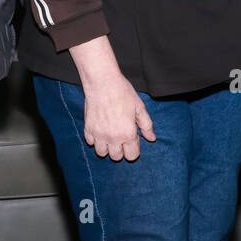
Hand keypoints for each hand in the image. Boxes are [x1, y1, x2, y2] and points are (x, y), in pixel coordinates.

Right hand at [69, 37, 155, 160]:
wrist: (102, 83)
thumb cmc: (123, 93)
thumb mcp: (140, 107)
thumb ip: (146, 125)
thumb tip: (151, 138)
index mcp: (128, 134)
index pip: (132, 156)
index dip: (134, 148)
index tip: (133, 137)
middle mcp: (113, 138)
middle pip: (116, 157)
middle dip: (120, 150)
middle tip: (121, 136)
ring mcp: (99, 135)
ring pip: (101, 153)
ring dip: (106, 147)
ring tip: (109, 135)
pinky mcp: (88, 129)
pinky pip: (90, 142)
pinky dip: (95, 139)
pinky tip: (100, 129)